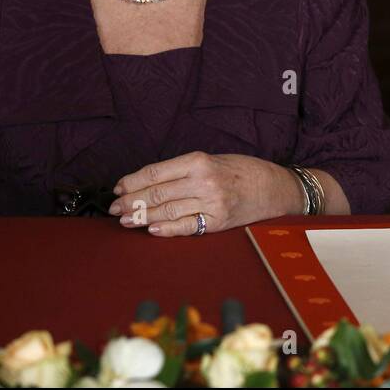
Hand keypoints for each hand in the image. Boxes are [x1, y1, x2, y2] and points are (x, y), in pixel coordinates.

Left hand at [110, 151, 304, 236]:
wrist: (275, 188)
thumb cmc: (241, 170)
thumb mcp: (212, 160)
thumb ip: (182, 171)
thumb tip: (148, 183)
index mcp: (199, 161)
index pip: (156, 172)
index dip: (133, 181)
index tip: (118, 188)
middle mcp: (203, 181)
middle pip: (157, 193)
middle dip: (132, 201)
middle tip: (115, 208)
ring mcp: (211, 204)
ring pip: (168, 211)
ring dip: (143, 217)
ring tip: (127, 220)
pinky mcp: (218, 222)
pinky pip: (187, 227)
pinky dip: (167, 229)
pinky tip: (152, 230)